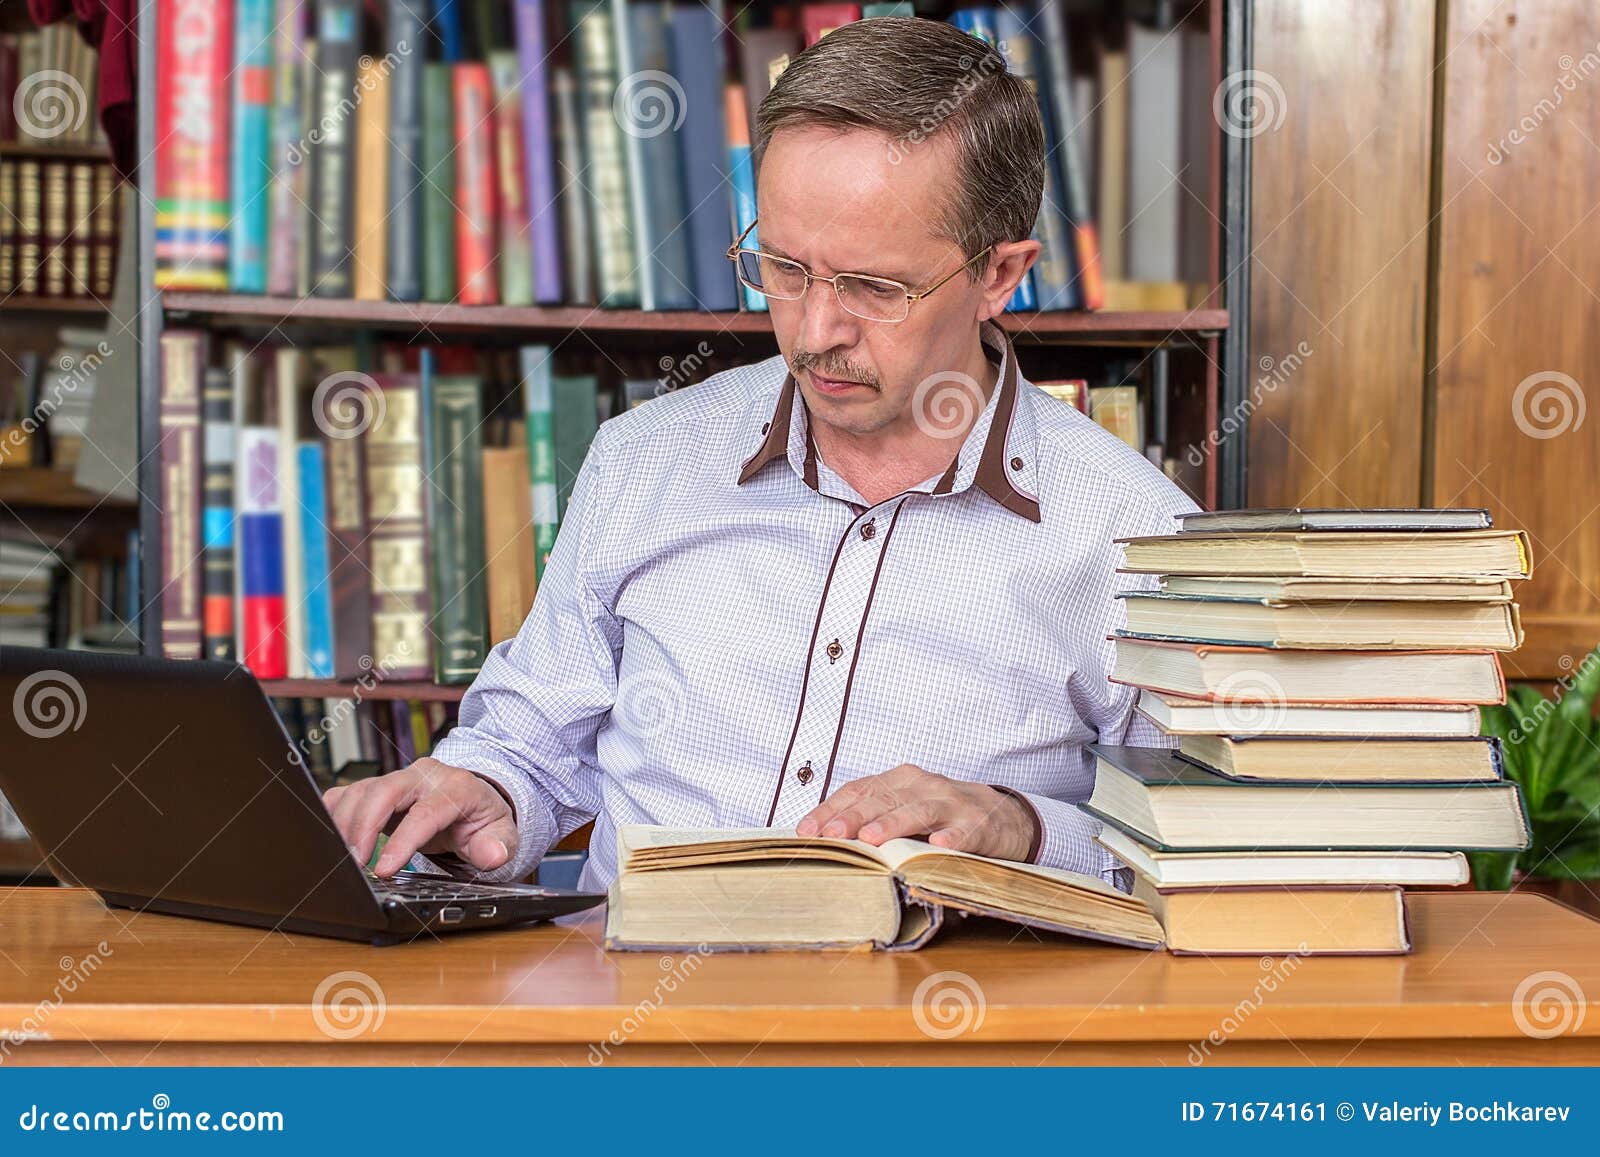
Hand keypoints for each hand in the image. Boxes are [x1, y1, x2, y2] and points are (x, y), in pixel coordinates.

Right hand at [322, 757, 517, 876]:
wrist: (473, 800)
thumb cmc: (482, 819)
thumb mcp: (501, 834)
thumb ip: (497, 845)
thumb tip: (494, 855)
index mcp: (456, 788)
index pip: (426, 812)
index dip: (403, 841)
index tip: (384, 869)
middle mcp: (424, 777)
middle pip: (384, 791)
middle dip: (363, 826)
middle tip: (353, 864)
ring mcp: (398, 779)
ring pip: (362, 790)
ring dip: (345, 824)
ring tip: (341, 859)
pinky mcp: (378, 786)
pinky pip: (348, 792)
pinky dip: (333, 813)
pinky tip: (328, 837)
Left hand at [794, 763, 1037, 861]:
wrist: (1001, 815)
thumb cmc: (939, 814)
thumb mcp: (904, 807)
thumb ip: (870, 816)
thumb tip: (820, 837)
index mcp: (900, 780)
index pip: (859, 790)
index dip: (831, 809)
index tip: (806, 830)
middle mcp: (923, 786)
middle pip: (883, 799)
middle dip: (855, 817)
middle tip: (833, 835)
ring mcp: (952, 803)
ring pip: (919, 811)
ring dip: (894, 824)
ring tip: (872, 839)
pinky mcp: (978, 825)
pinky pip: (963, 832)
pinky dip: (950, 839)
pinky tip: (937, 850)